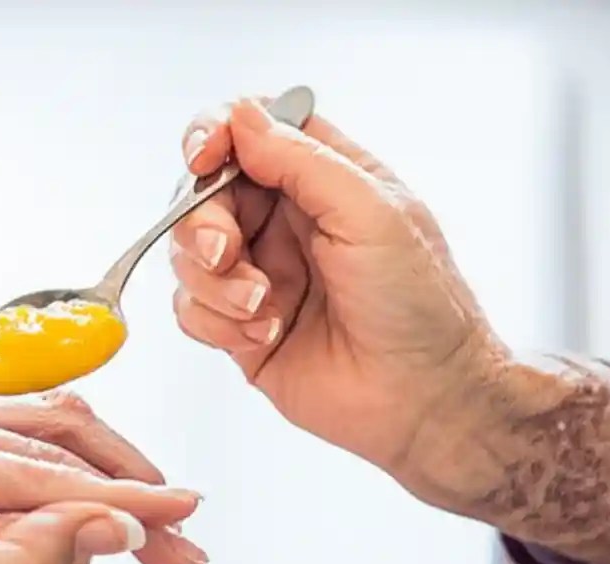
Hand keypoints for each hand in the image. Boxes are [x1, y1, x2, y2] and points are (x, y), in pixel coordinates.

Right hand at [170, 98, 503, 485]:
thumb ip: (300, 161)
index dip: (214, 135)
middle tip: (228, 253)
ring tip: (260, 307)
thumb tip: (241, 117)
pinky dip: (215, 321)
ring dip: (214, 282)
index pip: (249, 131)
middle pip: (202, 194)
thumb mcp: (370, 212)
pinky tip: (262, 334)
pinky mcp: (237, 326)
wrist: (423, 400)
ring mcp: (257, 273)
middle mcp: (283, 222)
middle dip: (203, 223)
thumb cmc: (420, 306)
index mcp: (321, 179)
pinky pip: (189, 309)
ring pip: (187, 253)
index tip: (204, 158)